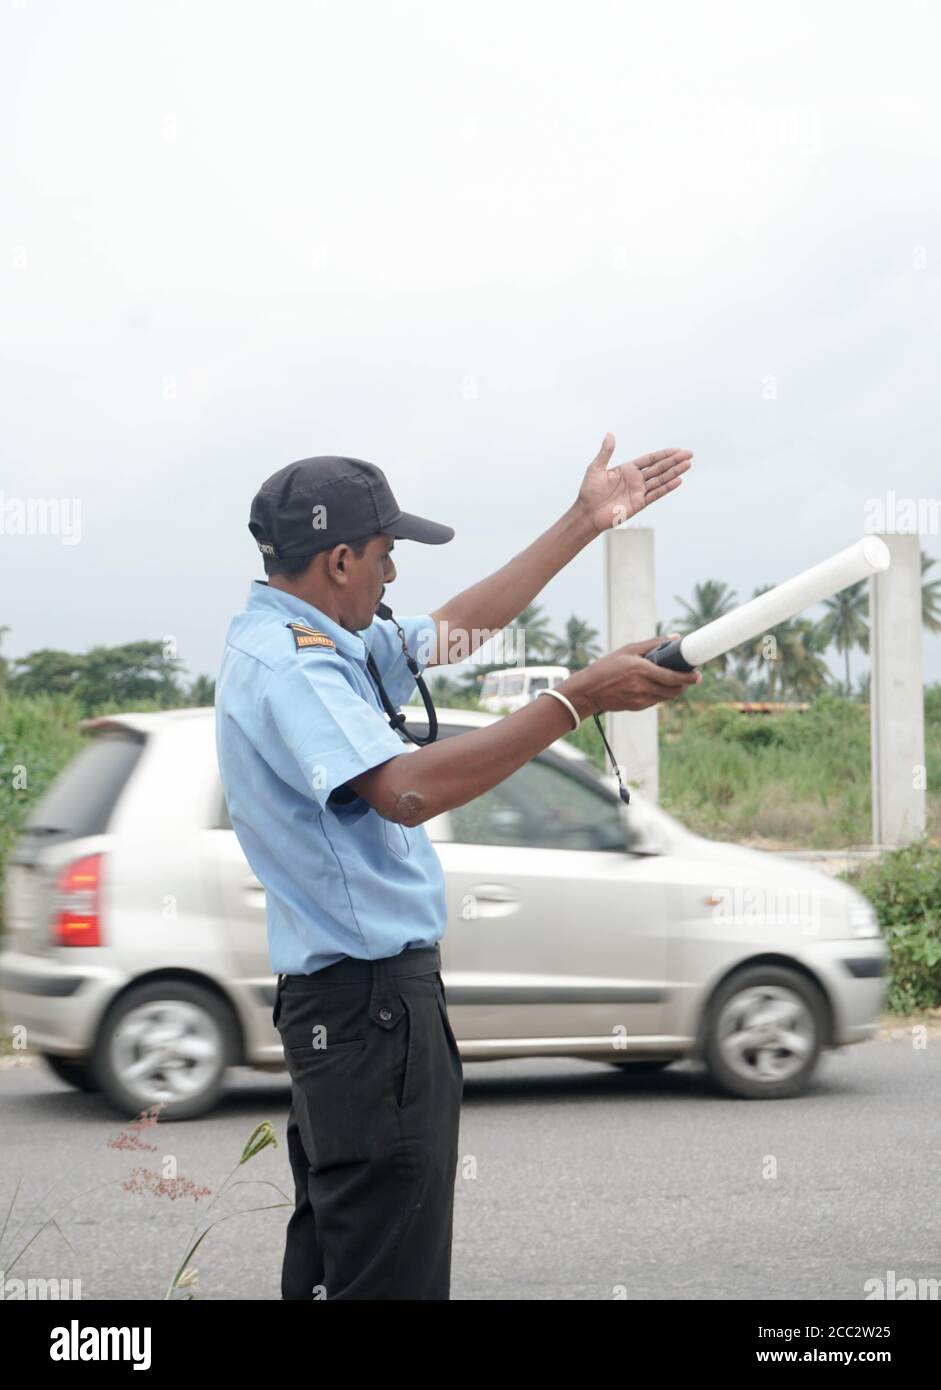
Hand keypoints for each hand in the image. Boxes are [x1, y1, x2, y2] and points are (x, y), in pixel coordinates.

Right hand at [560, 633, 700, 717]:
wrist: (589, 690)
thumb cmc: (607, 667)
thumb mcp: (628, 650)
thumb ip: (653, 644)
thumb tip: (675, 638)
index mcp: (642, 670)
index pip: (673, 677)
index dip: (689, 678)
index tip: (698, 675)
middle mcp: (643, 687)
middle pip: (674, 690)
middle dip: (684, 685)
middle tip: (689, 677)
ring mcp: (641, 699)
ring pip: (666, 697)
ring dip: (673, 690)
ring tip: (673, 680)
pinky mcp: (637, 707)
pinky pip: (655, 701)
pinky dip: (660, 694)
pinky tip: (654, 685)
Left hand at [575, 433, 692, 535]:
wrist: (587, 513)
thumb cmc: (589, 491)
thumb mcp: (596, 468)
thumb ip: (605, 453)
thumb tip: (610, 434)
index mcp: (628, 469)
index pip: (650, 459)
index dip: (664, 454)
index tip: (677, 449)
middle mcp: (636, 479)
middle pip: (659, 468)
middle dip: (674, 460)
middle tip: (689, 454)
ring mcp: (638, 491)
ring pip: (660, 480)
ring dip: (674, 472)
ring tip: (688, 464)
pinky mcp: (639, 503)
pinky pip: (655, 494)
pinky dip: (667, 488)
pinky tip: (678, 480)